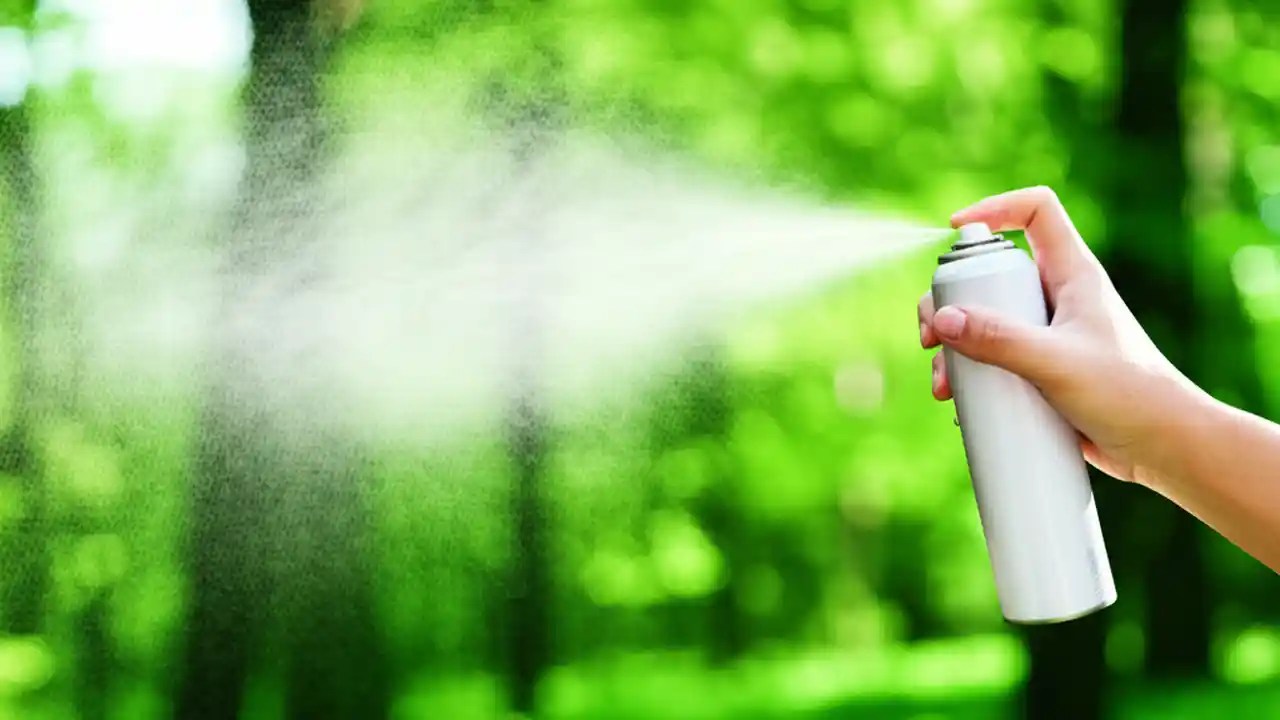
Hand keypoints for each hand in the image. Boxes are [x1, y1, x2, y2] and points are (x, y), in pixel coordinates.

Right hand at [918, 187, 1205, 488]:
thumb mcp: (1058, 364)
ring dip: (953, 347)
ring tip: (944, 385)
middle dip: (949, 299)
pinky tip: (959, 403)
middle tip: (931, 335)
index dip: (995, 207)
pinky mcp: (1042, 371)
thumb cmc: (1130, 395)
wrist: (1165, 448)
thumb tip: (944, 319)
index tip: (953, 228)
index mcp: (1073, 274)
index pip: (1036, 212)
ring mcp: (1048, 335)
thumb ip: (1000, 340)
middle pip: (990, 272)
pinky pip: (993, 360)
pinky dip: (970, 375)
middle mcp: (1057, 297)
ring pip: (983, 321)